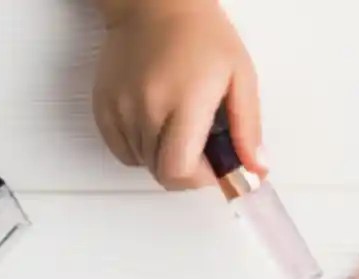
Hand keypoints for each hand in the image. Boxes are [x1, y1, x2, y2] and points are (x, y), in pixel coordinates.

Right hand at [93, 0, 265, 188]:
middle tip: (201, 149)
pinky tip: (156, 126)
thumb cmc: (203, 35)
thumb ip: (247, 127)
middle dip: (186, 172)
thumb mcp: (240, 76)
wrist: (155, 3)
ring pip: (142, 163)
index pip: (180, 170)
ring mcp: (120, 108)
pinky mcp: (103, 106)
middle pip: (161, 172)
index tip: (214, 168)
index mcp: (185, 102)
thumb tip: (255, 170)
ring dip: (164, 158)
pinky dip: (140, 150)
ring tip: (178, 128)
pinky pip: (121, 151)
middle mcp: (147, 109)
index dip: (199, 180)